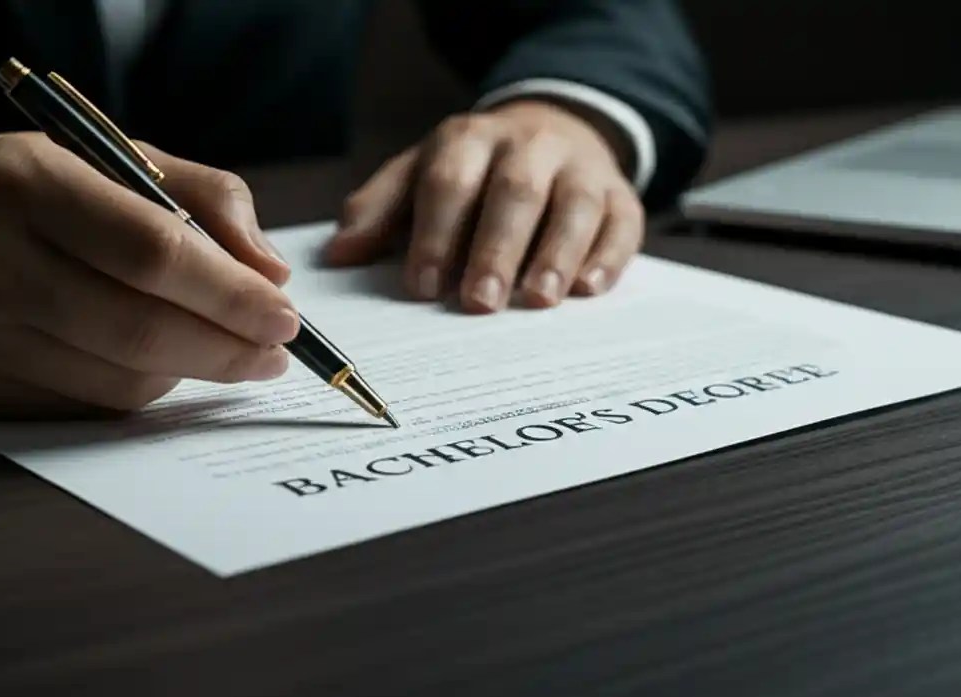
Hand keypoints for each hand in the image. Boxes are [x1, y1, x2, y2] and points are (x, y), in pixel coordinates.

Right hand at [0, 132, 295, 418]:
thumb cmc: (16, 190)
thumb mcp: (103, 156)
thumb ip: (201, 195)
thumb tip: (272, 270)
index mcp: (21, 181)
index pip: (150, 250)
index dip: (230, 292)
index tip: (284, 315)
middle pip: (139, 329)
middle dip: (227, 347)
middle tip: (274, 350)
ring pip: (117, 380)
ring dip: (191, 372)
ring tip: (225, 351)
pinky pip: (84, 407)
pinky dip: (140, 390)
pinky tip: (160, 365)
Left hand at [325, 99, 645, 311]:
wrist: (553, 129)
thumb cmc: (473, 172)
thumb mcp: (420, 175)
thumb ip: (380, 212)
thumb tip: (338, 255)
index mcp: (469, 141)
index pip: (449, 183)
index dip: (435, 234)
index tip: (421, 285)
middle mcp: (528, 147)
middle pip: (514, 192)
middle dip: (496, 249)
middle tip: (478, 303)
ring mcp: (580, 169)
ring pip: (574, 206)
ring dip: (556, 254)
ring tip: (538, 300)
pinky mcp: (621, 195)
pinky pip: (621, 222)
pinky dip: (607, 256)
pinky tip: (589, 289)